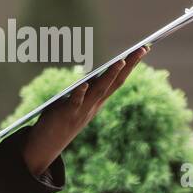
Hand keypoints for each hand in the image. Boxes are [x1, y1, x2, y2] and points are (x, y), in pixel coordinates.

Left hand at [20, 44, 148, 177]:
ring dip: (110, 75)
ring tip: (120, 60)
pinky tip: (85, 83)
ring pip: (100, 90)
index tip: (144, 48)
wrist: (48, 144)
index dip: (132, 64)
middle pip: (115, 82)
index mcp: (98, 101)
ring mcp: (83, 109)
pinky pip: (75, 102)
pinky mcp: (67, 113)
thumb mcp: (77, 101)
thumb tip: (92, 73)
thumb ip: (85, 89)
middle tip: (143, 48)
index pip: (119, 79)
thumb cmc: (60, 119)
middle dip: (130, 64)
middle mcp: (95, 104)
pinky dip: (81, 93)